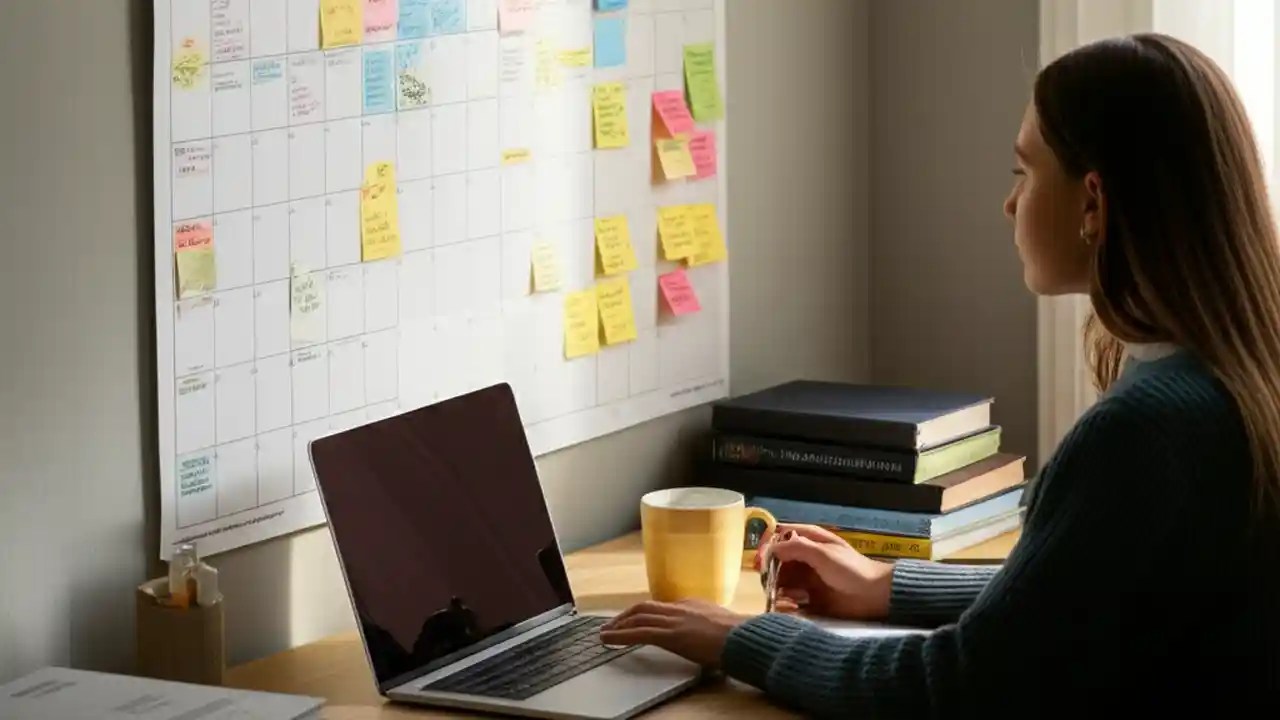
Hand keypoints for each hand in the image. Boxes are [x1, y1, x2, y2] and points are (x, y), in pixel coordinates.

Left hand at [598, 599, 748, 666]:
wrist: (742, 637)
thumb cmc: (739, 635)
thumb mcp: (722, 623)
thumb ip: (709, 624)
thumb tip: (708, 633)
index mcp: (691, 604)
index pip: (662, 607)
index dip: (645, 614)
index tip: (636, 621)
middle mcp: (679, 608)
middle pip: (644, 607)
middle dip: (626, 615)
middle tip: (612, 625)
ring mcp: (673, 620)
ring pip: (638, 617)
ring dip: (618, 625)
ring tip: (605, 634)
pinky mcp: (669, 635)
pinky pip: (638, 633)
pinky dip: (620, 635)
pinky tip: (609, 640)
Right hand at [759, 524, 894, 619]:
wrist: (875, 596)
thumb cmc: (851, 569)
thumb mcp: (823, 553)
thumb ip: (796, 547)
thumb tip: (770, 549)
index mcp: (808, 540)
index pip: (779, 538)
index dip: (768, 547)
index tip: (761, 561)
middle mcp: (804, 558)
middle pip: (775, 563)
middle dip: (771, 574)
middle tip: (773, 585)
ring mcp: (806, 579)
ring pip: (780, 583)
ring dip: (780, 591)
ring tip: (792, 599)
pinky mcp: (809, 599)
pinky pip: (789, 602)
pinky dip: (787, 605)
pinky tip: (795, 608)